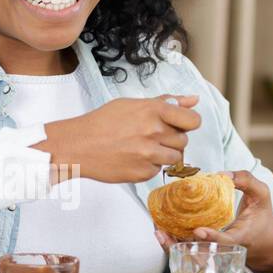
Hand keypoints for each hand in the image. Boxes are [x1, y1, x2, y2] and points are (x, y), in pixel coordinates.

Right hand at [31, 93, 201, 183]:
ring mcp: (149, 155)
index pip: (193, 121)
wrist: (78, 146)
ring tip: (142, 148)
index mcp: (154, 111)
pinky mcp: (143, 173)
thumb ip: (166, 102)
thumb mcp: (133, 104)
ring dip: (163, 153)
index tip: (181, 124)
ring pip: (174, 157)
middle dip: (171, 139)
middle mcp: (154, 132)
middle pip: (183, 140)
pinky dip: (149, 166)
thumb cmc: (103, 122)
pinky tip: (132, 158)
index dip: (188, 123)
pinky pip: (158, 170)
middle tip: (150, 136)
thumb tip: (194, 100)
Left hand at [153, 170, 272, 272]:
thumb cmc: (262, 215)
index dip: (213, 238)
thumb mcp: (262, 195)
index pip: (226, 241)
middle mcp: (225, 249)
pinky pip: (188, 248)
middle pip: (201, 252)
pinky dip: (174, 242)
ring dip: (173, 245)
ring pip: (190, 253)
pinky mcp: (207, 249)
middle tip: (163, 232)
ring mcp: (215, 251)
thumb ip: (247, 181)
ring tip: (158, 231)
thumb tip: (224, 173)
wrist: (264, 239)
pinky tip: (161, 230)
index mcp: (241, 238)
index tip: (199, 231)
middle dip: (181, 245)